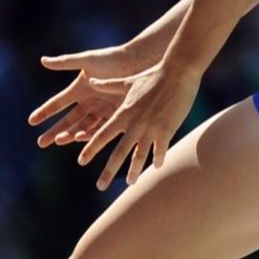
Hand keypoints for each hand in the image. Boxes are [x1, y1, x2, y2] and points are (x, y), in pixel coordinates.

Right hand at [27, 48, 143, 150]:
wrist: (139, 62)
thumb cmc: (113, 59)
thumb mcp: (87, 61)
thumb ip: (65, 63)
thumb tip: (42, 60)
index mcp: (79, 89)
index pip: (57, 103)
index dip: (45, 112)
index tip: (31, 121)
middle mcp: (89, 101)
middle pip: (68, 121)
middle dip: (54, 132)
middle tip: (41, 143)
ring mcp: (101, 110)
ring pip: (82, 127)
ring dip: (70, 135)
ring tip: (60, 140)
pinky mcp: (115, 116)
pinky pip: (100, 129)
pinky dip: (90, 136)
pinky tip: (80, 139)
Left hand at [73, 60, 200, 190]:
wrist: (178, 72)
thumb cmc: (152, 75)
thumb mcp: (127, 81)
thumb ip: (108, 85)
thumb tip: (90, 81)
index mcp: (123, 113)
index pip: (101, 135)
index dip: (90, 149)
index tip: (80, 162)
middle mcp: (135, 124)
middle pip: (118, 152)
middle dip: (108, 171)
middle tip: (99, 186)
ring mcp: (152, 128)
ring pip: (140, 155)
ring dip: (134, 171)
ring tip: (130, 184)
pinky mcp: (168, 130)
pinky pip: (161, 149)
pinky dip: (158, 158)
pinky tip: (156, 168)